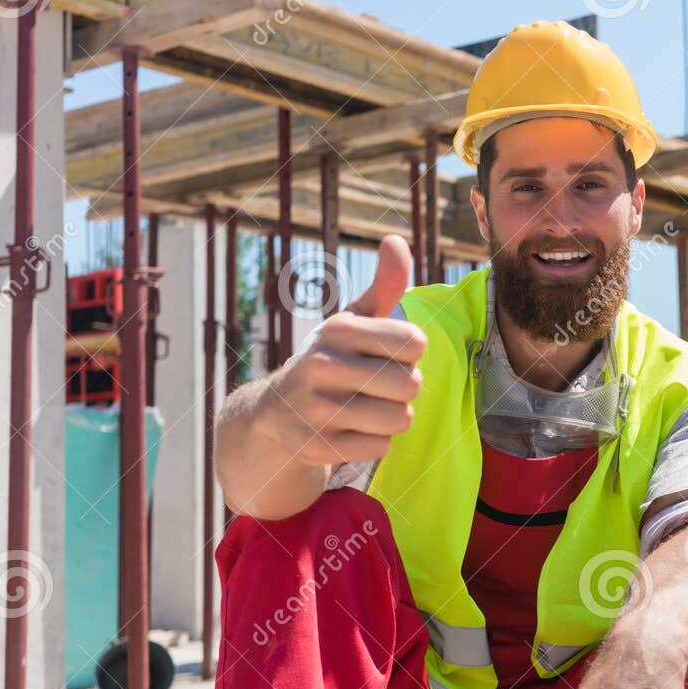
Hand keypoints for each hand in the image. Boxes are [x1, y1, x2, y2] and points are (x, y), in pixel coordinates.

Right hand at [254, 235, 426, 467]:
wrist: (273, 414)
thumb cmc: (330, 361)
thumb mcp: (352, 322)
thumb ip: (383, 286)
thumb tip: (396, 241)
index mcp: (338, 330)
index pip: (415, 343)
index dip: (410, 353)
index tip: (390, 354)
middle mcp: (323, 365)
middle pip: (411, 384)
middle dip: (404, 389)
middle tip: (379, 386)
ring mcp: (318, 408)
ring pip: (400, 418)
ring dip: (392, 417)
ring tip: (368, 407)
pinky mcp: (318, 446)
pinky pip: (381, 447)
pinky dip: (374, 442)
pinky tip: (351, 430)